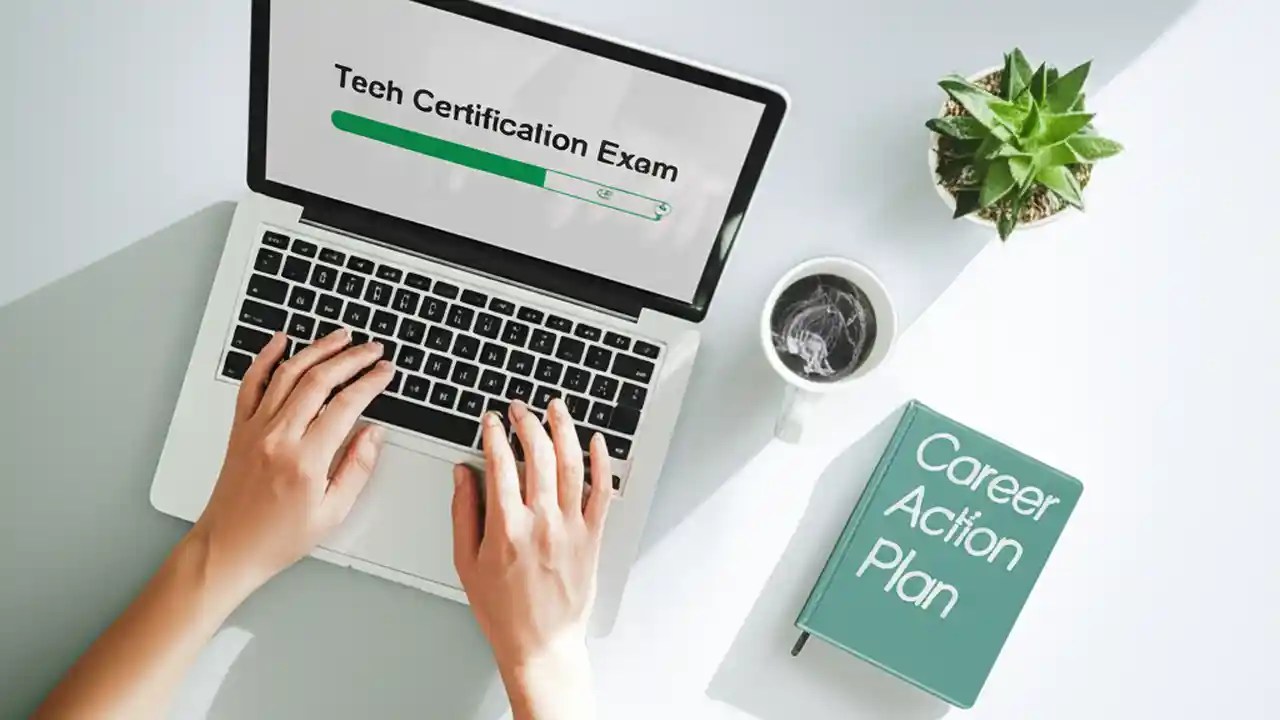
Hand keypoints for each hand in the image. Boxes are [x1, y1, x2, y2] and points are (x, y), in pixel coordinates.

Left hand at [190, 329, 393, 598]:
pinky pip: (252, 383)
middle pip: (319, 380)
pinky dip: (266, 357)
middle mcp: (278, 437)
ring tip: (340, 338)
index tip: (385, 372)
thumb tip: (373, 434)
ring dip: (317, 349)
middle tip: (372, 350)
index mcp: (305, 460)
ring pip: (288, 373)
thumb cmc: (277, 538)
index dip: (370, 382)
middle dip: (351, 358)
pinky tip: (281, 341)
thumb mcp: (332, 512)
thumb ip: (357, 468)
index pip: (346, 405)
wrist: (228, 547)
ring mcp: (256, 429)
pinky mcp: (240, 429)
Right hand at [452, 399, 611, 719]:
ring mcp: (571, 528)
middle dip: (526, 423)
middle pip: (537, 455)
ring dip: (563, 429)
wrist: (541, 643)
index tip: (490, 420)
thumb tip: (463, 473)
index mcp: (505, 527)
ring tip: (556, 409)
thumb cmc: (502, 609)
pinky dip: (601, 462)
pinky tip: (596, 442)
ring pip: (571, 464)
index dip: (494, 434)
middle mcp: (541, 522)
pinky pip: (602, 491)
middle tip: (519, 409)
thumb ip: (463, 513)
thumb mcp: (466, 562)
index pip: (500, 463)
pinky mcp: (593, 537)